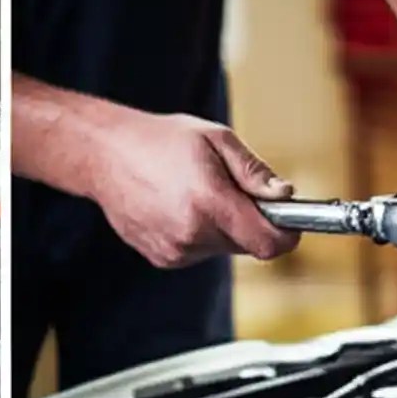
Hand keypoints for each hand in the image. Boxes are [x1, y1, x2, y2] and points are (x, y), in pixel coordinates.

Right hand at [88, 110, 300, 267]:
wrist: (105, 156)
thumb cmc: (161, 140)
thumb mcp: (216, 139)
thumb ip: (254, 172)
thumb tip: (284, 196)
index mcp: (209, 202)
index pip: (268, 242)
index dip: (287, 234)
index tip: (290, 222)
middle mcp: (191, 234)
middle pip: (247, 244)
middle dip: (250, 220)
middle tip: (232, 189)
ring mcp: (175, 250)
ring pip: (222, 248)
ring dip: (222, 226)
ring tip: (195, 193)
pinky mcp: (163, 258)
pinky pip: (199, 251)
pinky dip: (199, 233)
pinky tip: (176, 206)